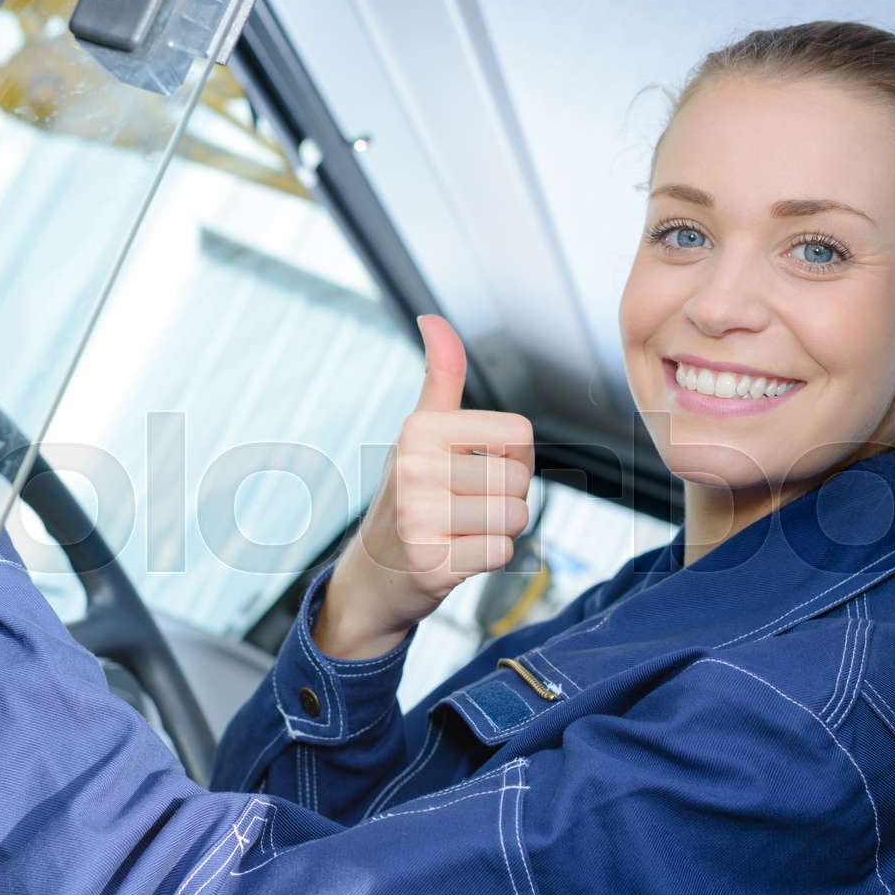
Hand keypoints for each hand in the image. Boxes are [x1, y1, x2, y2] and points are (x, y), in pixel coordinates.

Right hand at [313, 315, 532, 657]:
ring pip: (515, 517)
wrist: (374, 575)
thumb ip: (441, 377)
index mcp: (420, 429)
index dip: (512, 456)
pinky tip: (455, 554)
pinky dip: (487, 559)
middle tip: (463, 507)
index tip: (478, 467)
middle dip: (503, 498)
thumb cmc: (410, 497)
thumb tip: (433, 319)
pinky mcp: (432, 563)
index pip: (519, 435)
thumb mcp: (420, 432)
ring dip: (497, 530)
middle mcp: (415, 469)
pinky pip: (502, 553)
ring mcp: (420, 518)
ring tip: (459, 529)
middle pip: (519, 481)